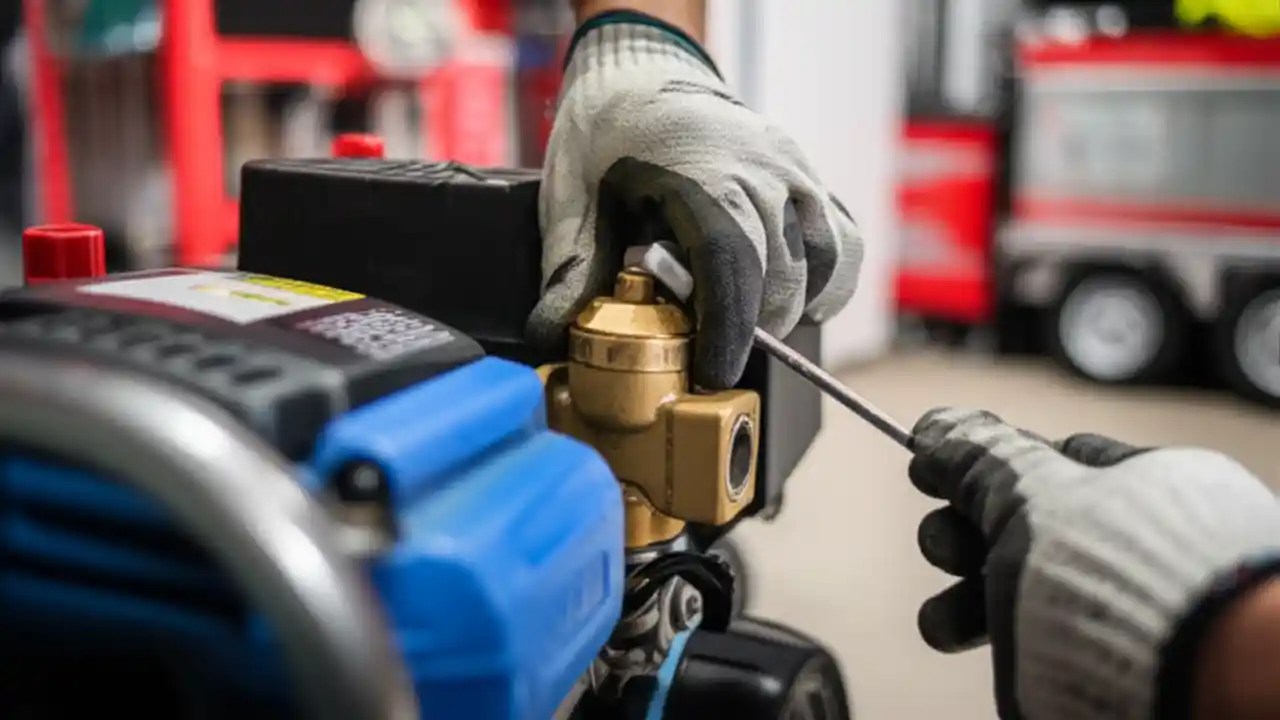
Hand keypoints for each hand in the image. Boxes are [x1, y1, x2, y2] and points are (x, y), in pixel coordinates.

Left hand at [529, 13, 862, 388]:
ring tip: (745, 327)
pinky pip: (841, 242)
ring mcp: (793, 169)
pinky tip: (791, 301)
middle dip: (750, 330)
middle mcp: (760, 168)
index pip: (731, 264)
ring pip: (821, 263)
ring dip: (790, 308)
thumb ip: (570, 269)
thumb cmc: (605, 135)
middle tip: (709, 353)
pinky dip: (825, 282)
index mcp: (699, 173)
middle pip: (780, 276)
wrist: (641, 72)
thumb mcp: (571, 198)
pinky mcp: (809, 176)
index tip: (711, 371)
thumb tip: (549, 335)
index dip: (728, 330)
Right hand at [909, 408, 1279, 719]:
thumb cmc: (1124, 573)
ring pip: (1019, 584)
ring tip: (944, 622)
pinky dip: (987, 629)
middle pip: (1021, 523)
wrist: (1192, 673)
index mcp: (1130, 486)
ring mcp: (1114, 600)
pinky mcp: (1096, 655)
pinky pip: (1026, 629)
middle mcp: (1127, 542)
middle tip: (948, 549)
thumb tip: (938, 423)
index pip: (1039, 460)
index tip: (922, 468)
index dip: (975, 462)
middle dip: (961, 531)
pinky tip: (959, 632)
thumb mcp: (1034, 500)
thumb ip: (983, 462)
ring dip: (962, 595)